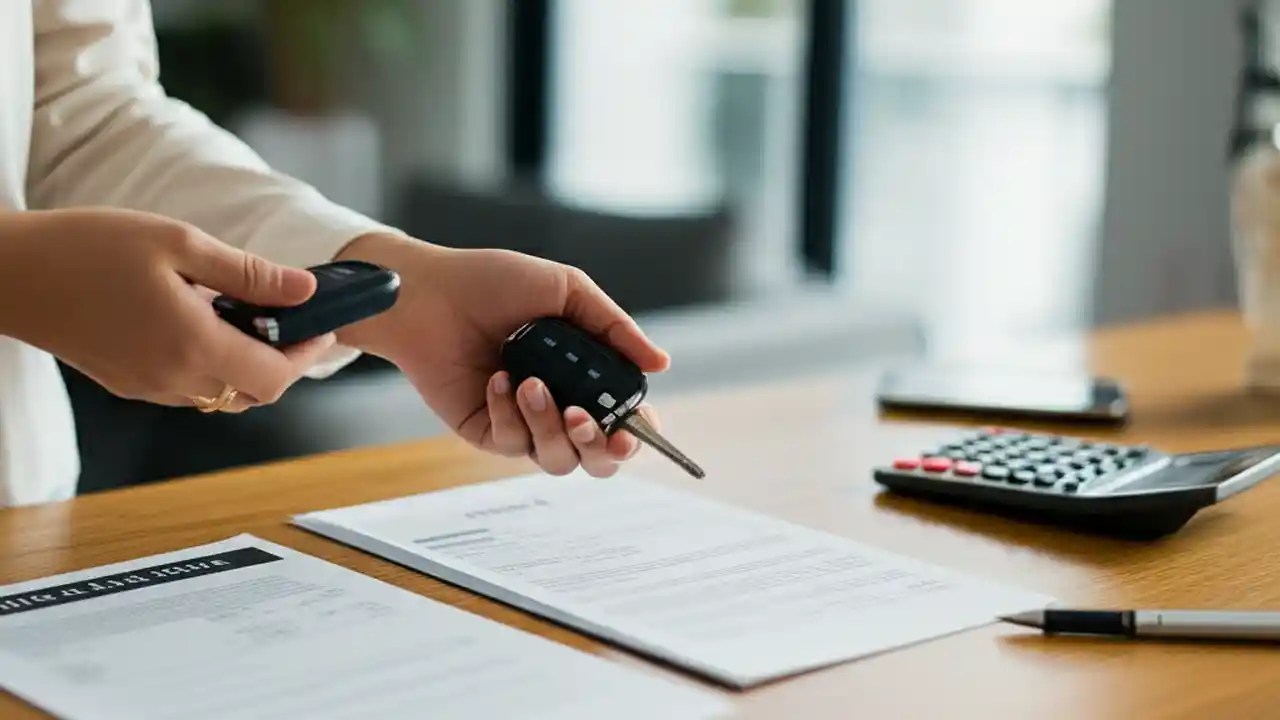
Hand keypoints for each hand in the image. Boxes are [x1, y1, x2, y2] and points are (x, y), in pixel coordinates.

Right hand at [0, 208, 337, 411]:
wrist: (11, 273)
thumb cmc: (89, 247)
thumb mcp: (178, 243)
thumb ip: (248, 273)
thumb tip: (305, 290)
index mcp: (191, 344)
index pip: (275, 377)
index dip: (308, 356)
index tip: (322, 327)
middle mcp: (173, 378)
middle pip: (255, 393)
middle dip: (284, 363)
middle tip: (294, 322)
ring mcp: (148, 387)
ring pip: (223, 395)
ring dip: (248, 366)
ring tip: (252, 319)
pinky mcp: (129, 384)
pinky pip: (190, 388)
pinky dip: (214, 366)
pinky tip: (208, 325)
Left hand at [336, 233, 669, 476]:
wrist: (431, 291)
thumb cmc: (495, 283)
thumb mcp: (567, 291)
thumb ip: (615, 329)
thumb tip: (661, 364)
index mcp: (586, 375)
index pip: (624, 419)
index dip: (638, 432)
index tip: (636, 426)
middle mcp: (560, 404)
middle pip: (597, 458)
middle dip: (599, 446)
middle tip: (585, 417)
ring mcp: (524, 422)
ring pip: (558, 458)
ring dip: (550, 424)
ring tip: (531, 382)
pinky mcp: (487, 431)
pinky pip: (512, 443)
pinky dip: (510, 413)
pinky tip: (496, 380)